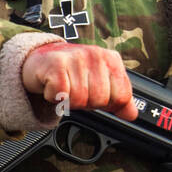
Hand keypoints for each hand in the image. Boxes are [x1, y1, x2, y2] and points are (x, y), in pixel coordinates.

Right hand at [22, 41, 137, 120]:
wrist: (39, 59)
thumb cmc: (72, 72)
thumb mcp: (100, 81)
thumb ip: (118, 97)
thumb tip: (132, 115)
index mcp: (112, 59)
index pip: (123, 96)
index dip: (109, 105)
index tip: (97, 97)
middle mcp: (96, 55)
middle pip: (100, 100)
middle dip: (87, 103)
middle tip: (76, 91)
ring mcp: (76, 58)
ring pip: (80, 100)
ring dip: (68, 101)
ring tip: (65, 89)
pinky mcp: (56, 64)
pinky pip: (61, 96)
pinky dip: (54, 98)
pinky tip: (53, 87)